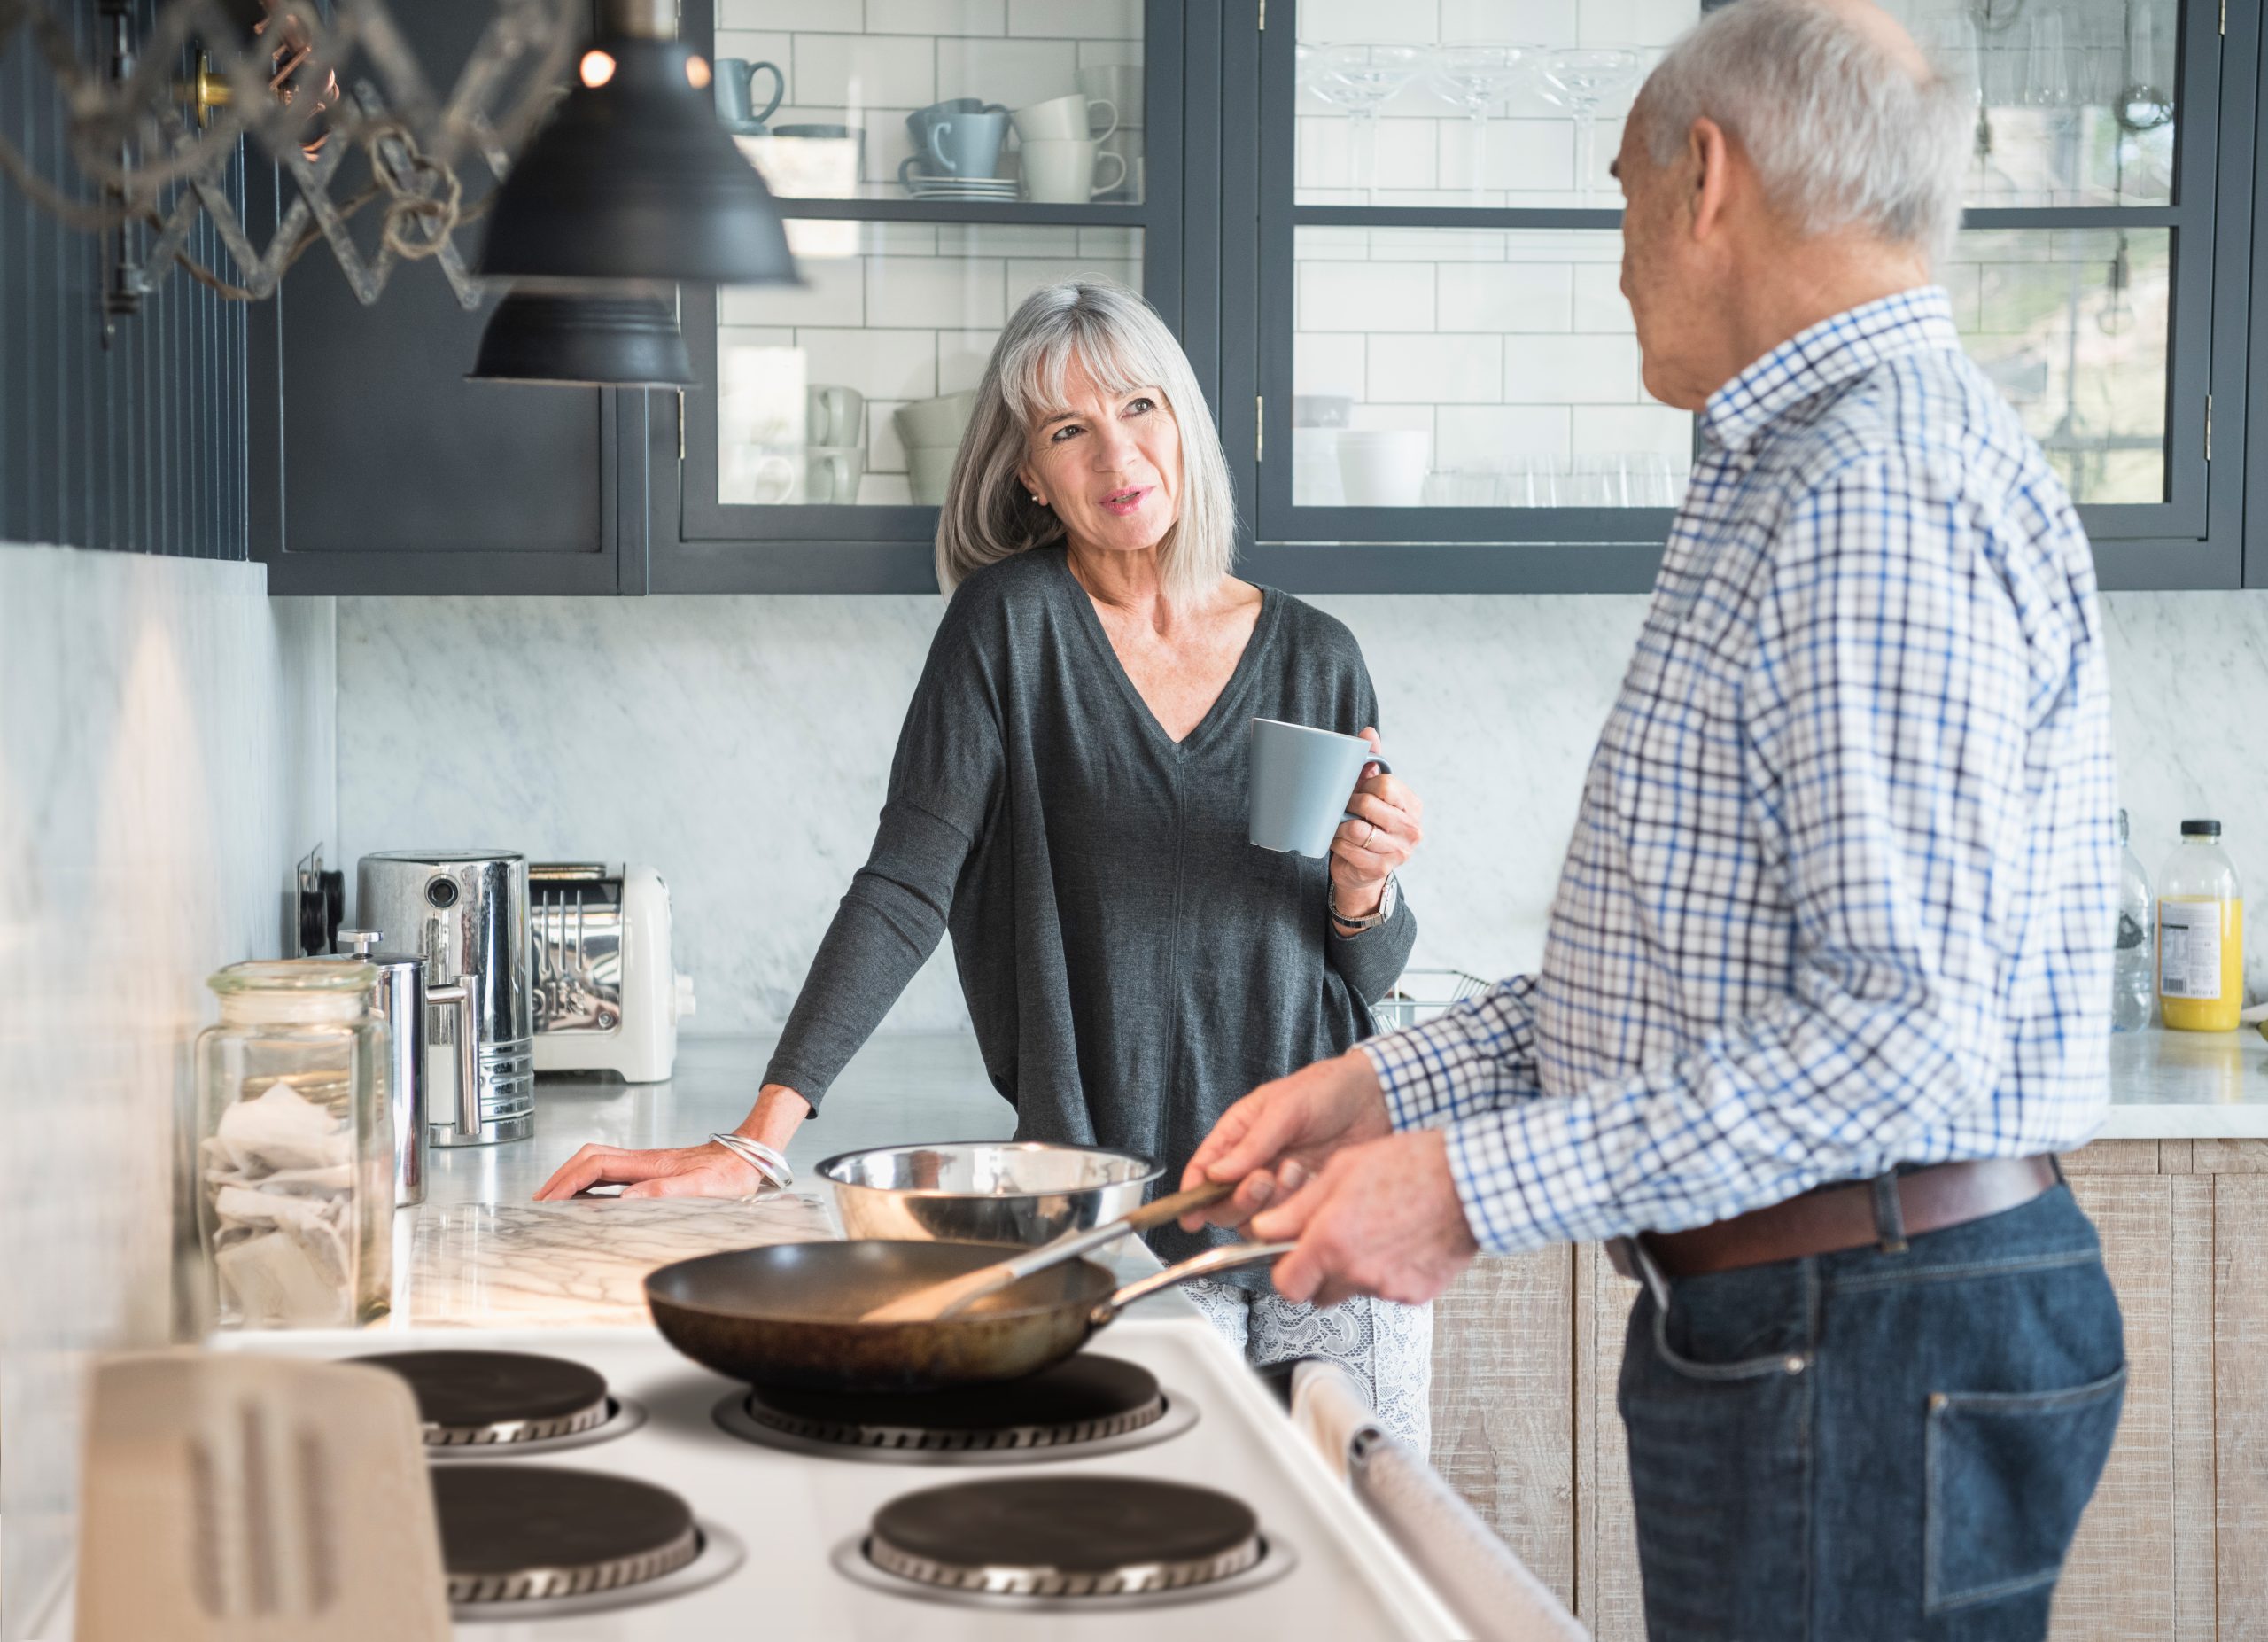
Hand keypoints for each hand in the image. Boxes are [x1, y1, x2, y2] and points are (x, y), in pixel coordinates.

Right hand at [534, 1140, 763, 1200]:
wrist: (749, 1157)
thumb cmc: (729, 1173)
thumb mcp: (700, 1188)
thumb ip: (663, 1192)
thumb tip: (623, 1200)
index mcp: (648, 1164)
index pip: (595, 1167)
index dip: (567, 1182)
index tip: (548, 1200)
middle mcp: (643, 1160)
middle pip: (588, 1159)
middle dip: (561, 1177)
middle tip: (540, 1200)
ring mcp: (647, 1163)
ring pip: (597, 1162)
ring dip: (573, 1177)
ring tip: (555, 1197)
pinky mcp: (654, 1170)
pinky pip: (611, 1170)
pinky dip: (590, 1180)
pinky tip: (589, 1196)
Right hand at [1178, 1051, 1392, 1231]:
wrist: (1375, 1100)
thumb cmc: (1327, 1090)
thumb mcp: (1285, 1107)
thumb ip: (1252, 1142)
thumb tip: (1216, 1172)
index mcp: (1238, 1135)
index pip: (1203, 1171)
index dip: (1192, 1195)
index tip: (1191, 1213)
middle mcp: (1253, 1164)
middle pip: (1224, 1204)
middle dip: (1240, 1199)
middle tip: (1263, 1179)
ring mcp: (1278, 1185)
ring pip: (1254, 1219)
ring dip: (1272, 1203)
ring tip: (1295, 1171)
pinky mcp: (1304, 1200)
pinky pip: (1287, 1221)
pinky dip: (1297, 1208)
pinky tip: (1311, 1181)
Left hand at [1250, 1130, 1478, 1306]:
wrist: (1471, 1183)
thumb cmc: (1413, 1166)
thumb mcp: (1343, 1169)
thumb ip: (1300, 1207)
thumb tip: (1266, 1227)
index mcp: (1332, 1239)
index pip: (1287, 1285)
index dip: (1285, 1273)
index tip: (1290, 1261)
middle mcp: (1356, 1270)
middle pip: (1319, 1294)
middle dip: (1319, 1273)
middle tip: (1334, 1242)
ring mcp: (1388, 1287)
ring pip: (1354, 1290)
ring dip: (1355, 1270)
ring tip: (1376, 1231)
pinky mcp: (1416, 1294)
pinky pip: (1388, 1290)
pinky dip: (1388, 1273)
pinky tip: (1401, 1241)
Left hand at [1331, 727, 1422, 921]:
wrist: (1361, 870)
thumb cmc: (1366, 824)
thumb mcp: (1370, 793)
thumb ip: (1371, 764)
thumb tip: (1368, 733)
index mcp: (1412, 806)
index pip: (1386, 785)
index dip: (1363, 786)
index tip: (1355, 791)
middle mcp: (1412, 829)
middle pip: (1369, 805)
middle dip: (1348, 805)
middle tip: (1342, 809)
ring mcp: (1399, 851)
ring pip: (1356, 829)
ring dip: (1339, 826)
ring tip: (1338, 825)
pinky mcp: (1381, 868)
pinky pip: (1349, 849)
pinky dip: (1337, 843)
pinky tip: (1338, 842)